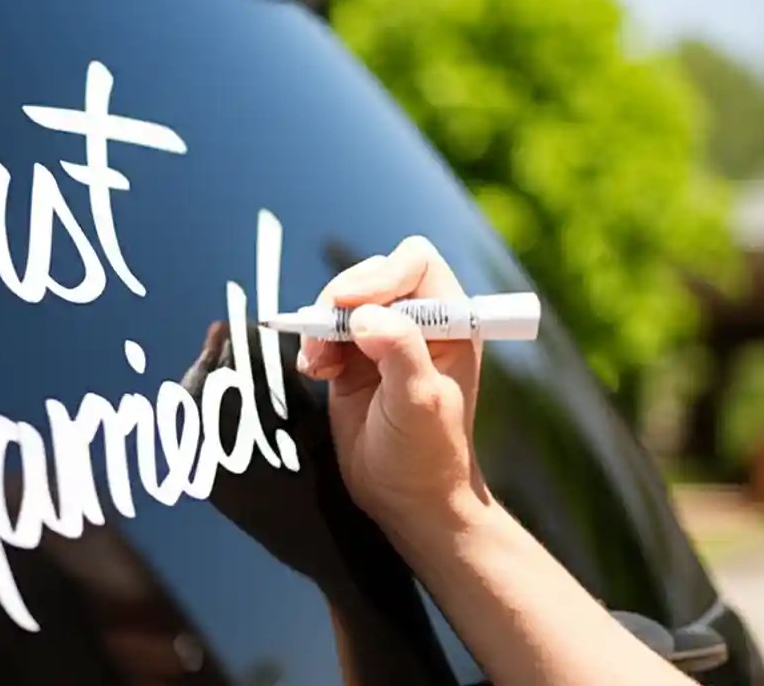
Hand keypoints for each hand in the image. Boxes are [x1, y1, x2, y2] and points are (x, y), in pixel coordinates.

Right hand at [297, 236, 489, 530]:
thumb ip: (399, 352)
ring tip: (319, 364)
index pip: (414, 263)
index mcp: (452, 321)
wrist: (406, 499)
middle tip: (326, 340)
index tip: (351, 308)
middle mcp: (419, 321)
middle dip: (342, 302)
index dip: (380, 276)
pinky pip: (323, 329)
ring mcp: (383, 338)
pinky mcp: (352, 358)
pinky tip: (316, 372)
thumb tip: (366, 316)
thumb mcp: (419, 404)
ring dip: (321, 326)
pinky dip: (311, 344)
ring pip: (342, 301)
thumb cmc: (427, 456)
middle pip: (370, 274)